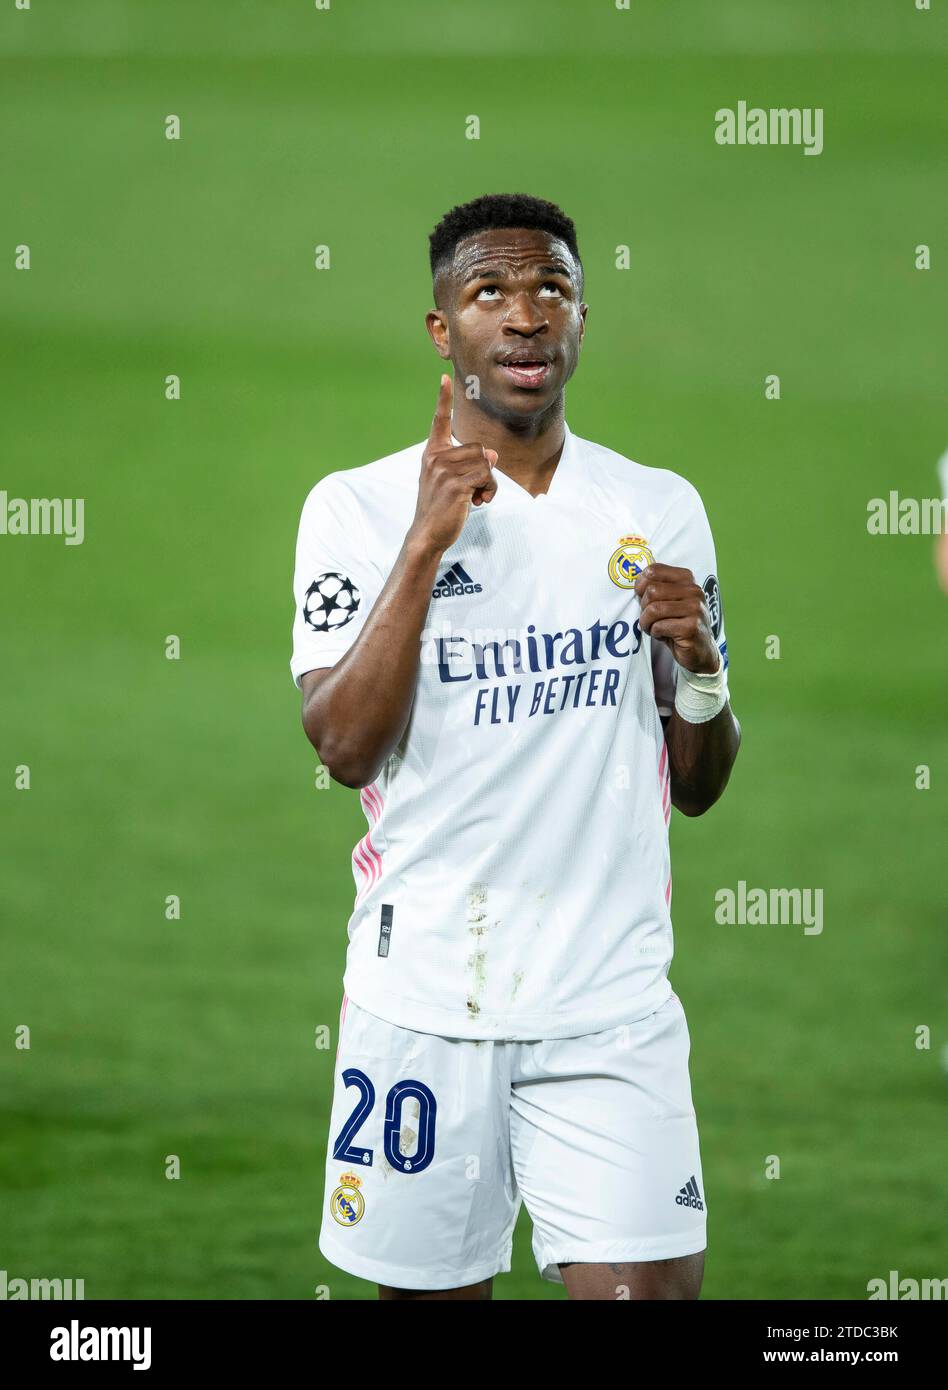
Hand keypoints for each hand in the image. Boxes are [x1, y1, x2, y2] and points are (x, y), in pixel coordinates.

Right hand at [408, 375, 497, 554]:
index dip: (442, 399)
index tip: (444, 377)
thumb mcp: (454, 482)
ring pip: (485, 463)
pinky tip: (479, 502)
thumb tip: (492, 454)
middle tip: (475, 491)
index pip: (439, 422)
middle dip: (485, 471)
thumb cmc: (442, 509)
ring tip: (476, 498)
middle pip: (479, 448)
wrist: (428, 534)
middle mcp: (436, 458)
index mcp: (433, 454)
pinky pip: (486, 477)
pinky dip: (489, 491)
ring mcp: (444, 471)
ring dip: (489, 483)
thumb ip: (470, 465)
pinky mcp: (455, 485)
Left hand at [633, 562, 719, 673]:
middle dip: (643, 607)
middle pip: (652, 591)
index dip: (640, 585)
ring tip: (653, 627)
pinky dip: (655, 633)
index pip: (654, 571)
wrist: (700, 649)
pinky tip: (664, 635)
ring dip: (647, 622)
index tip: (641, 597)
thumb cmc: (678, 623)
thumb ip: (656, 587)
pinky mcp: (691, 627)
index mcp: (687, 579)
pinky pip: (659, 626)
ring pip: (654, 609)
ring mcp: (695, 609)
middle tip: (649, 618)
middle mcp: (694, 590)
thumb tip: (637, 582)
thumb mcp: (669, 600)